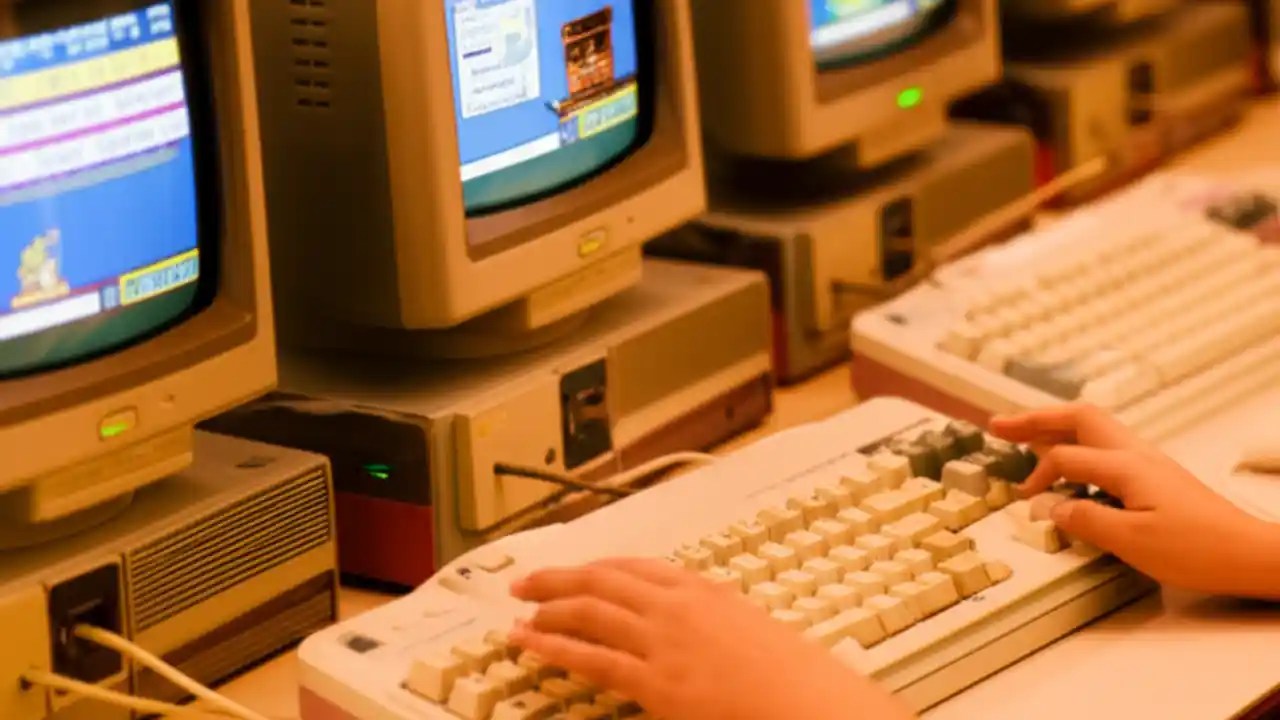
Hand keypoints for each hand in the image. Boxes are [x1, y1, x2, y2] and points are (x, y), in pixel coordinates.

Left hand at [509, 558, 914, 719]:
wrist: (811, 703)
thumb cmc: (793, 676)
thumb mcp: (753, 630)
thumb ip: (715, 621)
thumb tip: (696, 629)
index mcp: (703, 590)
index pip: (635, 567)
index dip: (596, 569)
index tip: (575, 571)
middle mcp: (677, 607)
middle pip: (602, 581)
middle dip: (558, 579)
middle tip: (526, 583)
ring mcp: (663, 642)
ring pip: (589, 612)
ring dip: (548, 608)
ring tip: (519, 610)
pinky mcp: (655, 682)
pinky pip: (592, 658)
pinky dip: (554, 646)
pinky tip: (530, 642)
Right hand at [990, 404, 1279, 598]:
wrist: (1250, 554)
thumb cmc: (1197, 550)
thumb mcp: (1133, 543)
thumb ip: (1085, 521)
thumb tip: (1049, 509)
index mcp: (1125, 466)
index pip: (1066, 458)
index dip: (1039, 477)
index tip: (1026, 501)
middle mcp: (1136, 454)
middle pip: (1079, 418)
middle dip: (1035, 419)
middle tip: (998, 425)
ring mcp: (1148, 462)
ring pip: (1094, 427)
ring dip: (1056, 426)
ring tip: (1026, 434)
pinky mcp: (1156, 475)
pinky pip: (1106, 445)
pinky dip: (1078, 443)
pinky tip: (1071, 462)